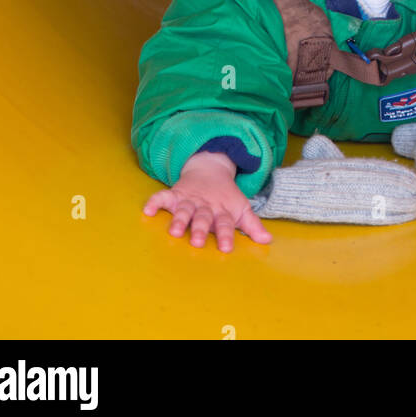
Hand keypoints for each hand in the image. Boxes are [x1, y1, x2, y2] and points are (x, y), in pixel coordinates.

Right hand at [142, 151, 272, 249]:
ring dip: (180, 219)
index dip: (226, 234)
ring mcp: (190, 199)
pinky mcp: (175, 194)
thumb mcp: (241, 208)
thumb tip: (268, 241)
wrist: (210, 168)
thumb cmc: (226, 196)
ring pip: (184, 209)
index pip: (225, 223)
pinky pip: (163, 196)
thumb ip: (252, 225)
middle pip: (203, 217)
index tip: (226, 248)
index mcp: (222, 210)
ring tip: (175, 231)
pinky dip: (155, 201)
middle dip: (201, 229)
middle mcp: (205, 205)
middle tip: (198, 242)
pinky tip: (147, 210)